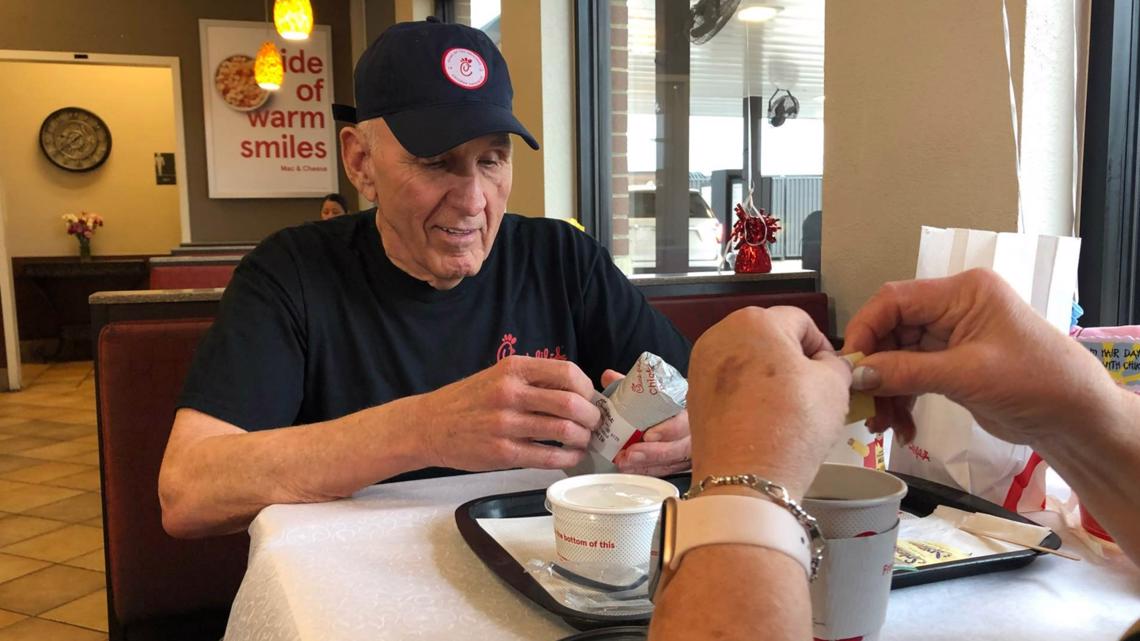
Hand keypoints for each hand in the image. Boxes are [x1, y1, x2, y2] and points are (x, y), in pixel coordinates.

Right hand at [411, 356, 601, 470]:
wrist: (428, 425)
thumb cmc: (468, 401)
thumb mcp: (498, 376)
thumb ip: (533, 380)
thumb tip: (578, 393)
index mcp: (513, 369)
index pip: (567, 372)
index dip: (587, 388)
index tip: (591, 399)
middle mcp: (510, 393)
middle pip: (571, 403)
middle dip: (592, 417)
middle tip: (594, 424)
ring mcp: (505, 424)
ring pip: (563, 431)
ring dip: (583, 438)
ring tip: (584, 441)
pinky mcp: (502, 453)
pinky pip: (547, 456)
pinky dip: (567, 458)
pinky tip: (571, 456)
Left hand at [602, 369, 692, 476]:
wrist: (681, 410)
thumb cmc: (665, 401)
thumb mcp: (652, 390)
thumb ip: (631, 384)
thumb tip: (608, 376)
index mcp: (690, 408)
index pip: (685, 420)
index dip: (669, 429)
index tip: (649, 434)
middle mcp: (694, 431)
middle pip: (680, 447)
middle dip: (654, 453)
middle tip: (630, 453)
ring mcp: (689, 450)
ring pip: (673, 462)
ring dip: (647, 464)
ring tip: (625, 462)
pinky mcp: (681, 462)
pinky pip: (667, 470)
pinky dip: (648, 470)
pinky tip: (631, 469)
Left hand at [687, 306, 851, 498]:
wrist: (746, 478)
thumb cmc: (790, 427)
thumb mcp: (834, 386)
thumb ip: (837, 363)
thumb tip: (831, 363)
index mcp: (756, 321)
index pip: (801, 321)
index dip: (821, 347)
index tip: (830, 372)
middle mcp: (721, 334)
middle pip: (769, 337)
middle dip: (792, 359)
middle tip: (810, 391)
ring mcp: (702, 363)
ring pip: (747, 359)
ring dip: (768, 376)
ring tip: (785, 408)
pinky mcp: (694, 391)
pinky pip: (729, 381)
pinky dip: (746, 392)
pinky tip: (762, 417)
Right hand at [843, 269, 1119, 448]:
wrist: (1077, 419)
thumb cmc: (1035, 383)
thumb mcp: (966, 375)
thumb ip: (906, 372)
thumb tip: (856, 375)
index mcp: (962, 292)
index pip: (894, 300)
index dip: (865, 330)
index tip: (849, 367)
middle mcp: (953, 307)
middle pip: (892, 331)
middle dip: (876, 369)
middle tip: (863, 404)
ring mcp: (952, 336)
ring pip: (898, 357)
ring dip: (887, 390)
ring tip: (884, 425)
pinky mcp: (953, 363)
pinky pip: (912, 375)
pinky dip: (903, 399)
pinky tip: (902, 426)